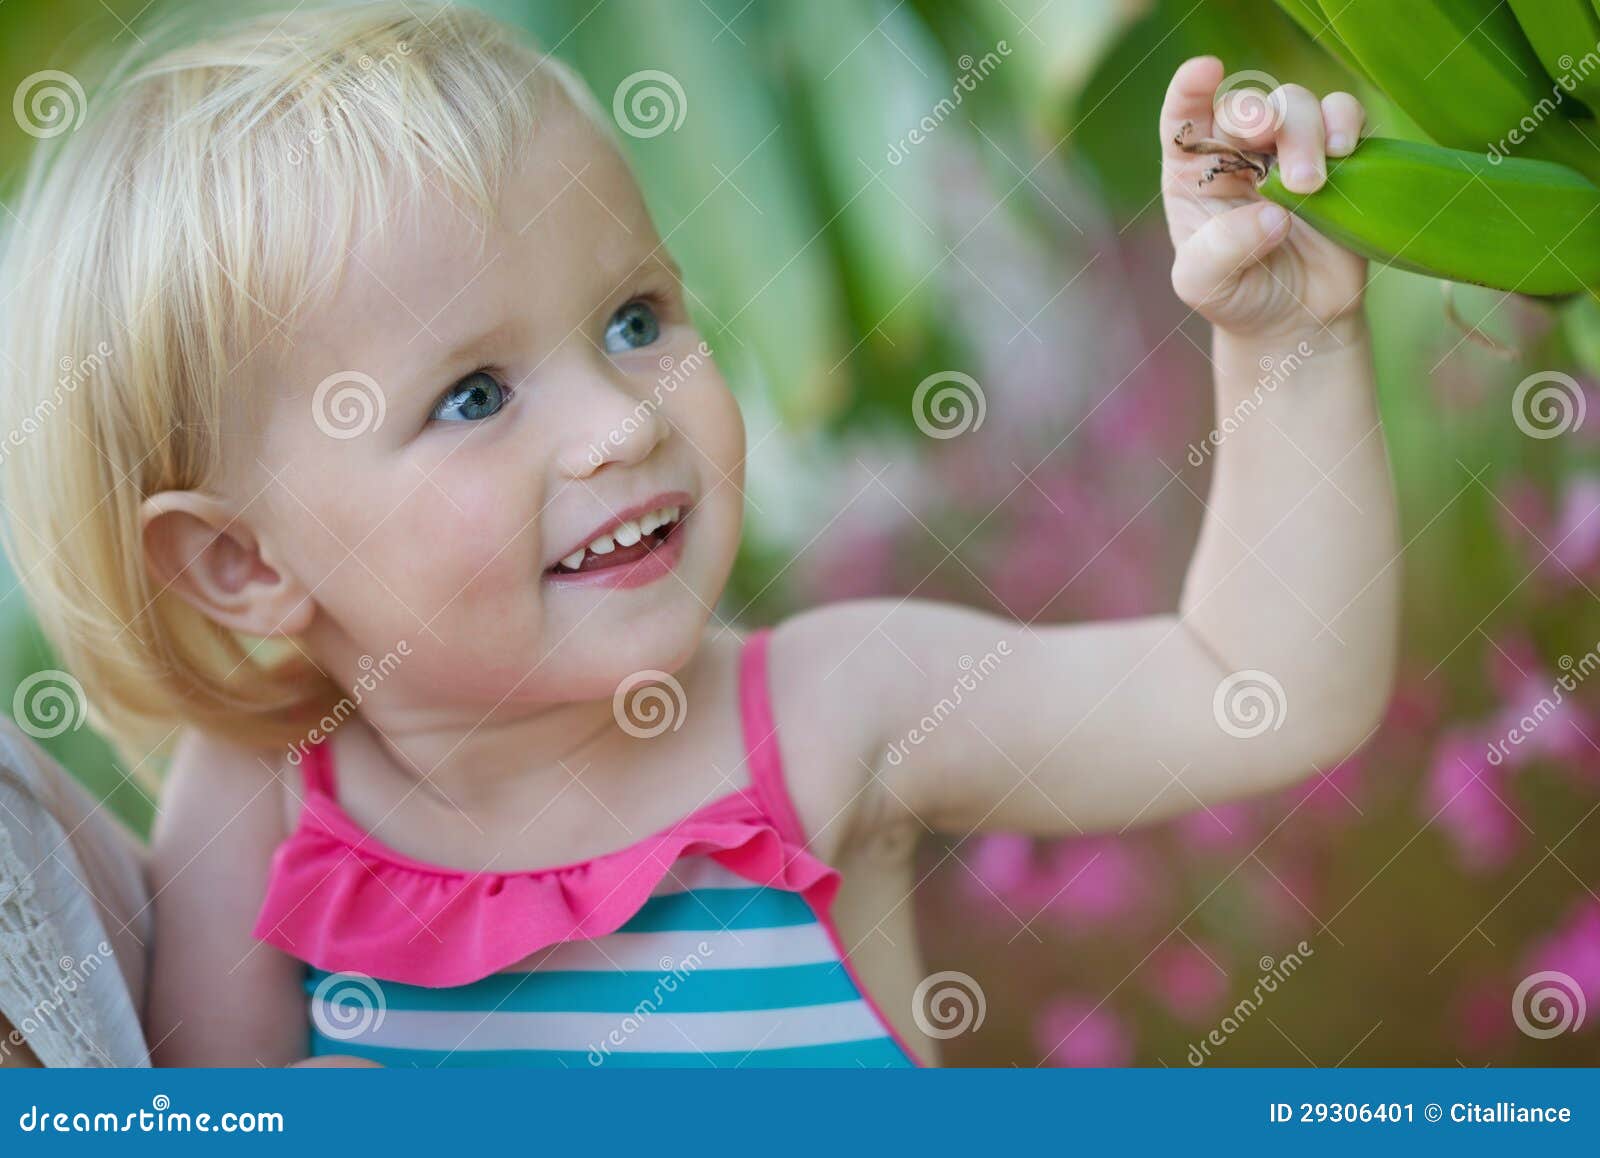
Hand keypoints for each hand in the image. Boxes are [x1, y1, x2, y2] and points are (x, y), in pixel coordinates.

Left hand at [1160, 56, 1366, 341]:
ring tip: (1310, 185)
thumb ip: (1221, 251)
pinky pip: (1345, 114)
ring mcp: (1288, 151)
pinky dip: (1346, 121)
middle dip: (1260, 115)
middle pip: (1248, 103)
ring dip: (1306, 132)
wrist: (1294, 321)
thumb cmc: (1238, 297)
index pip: (1183, 118)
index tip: (1205, 73)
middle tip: (1272, 151)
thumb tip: (1273, 214)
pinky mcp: (1337, 158)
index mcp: (1194, 172)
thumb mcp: (1204, 286)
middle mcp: (1238, 152)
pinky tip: (1344, 152)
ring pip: (1298, 103)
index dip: (1190, 88)